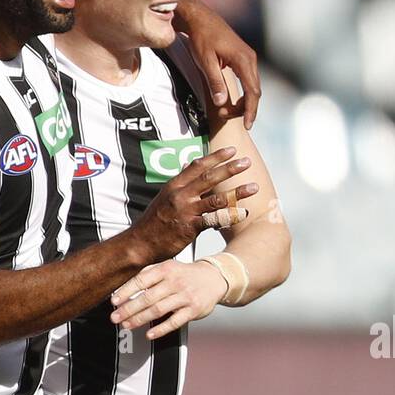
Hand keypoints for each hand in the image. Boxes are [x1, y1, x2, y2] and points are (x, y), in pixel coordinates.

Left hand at [110, 259, 227, 341]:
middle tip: (115, 317)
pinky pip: (174, 322)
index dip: (126, 291)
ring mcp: (185, 296)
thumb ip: (148, 275)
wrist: (214, 278)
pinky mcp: (193, 310)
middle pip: (147, 297)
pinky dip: (160, 329)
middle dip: (129, 309)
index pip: (141, 280)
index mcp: (166, 269)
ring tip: (127, 325)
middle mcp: (175, 282)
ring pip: (158, 310)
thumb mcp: (168, 267)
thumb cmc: (185, 274)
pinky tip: (149, 334)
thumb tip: (124, 289)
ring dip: (140, 319)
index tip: (114, 301)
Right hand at [135, 146, 257, 260]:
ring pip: (216, 198)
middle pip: (209, 178)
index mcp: (174, 185)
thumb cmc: (154, 221)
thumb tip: (186, 161)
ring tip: (254, 187)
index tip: (232, 150)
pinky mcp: (189, 228)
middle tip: (247, 162)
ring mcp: (185, 211)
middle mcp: (180, 195)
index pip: (197, 165)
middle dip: (229, 168)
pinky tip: (244, 213)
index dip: (215, 157)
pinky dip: (230, 216)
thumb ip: (180, 180)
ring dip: (237, 192)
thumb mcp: (164, 196)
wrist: (140, 244)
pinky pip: (214, 220)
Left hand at [177, 0, 260, 128]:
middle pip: (255, 91)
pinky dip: (242, 94)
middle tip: (228, 118)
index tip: (246, 125)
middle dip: (244, 109)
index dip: (250, 110)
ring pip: (252, 87)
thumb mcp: (205, 61)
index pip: (253, 91)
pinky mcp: (243, 59)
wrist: (200, 19)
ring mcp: (248, 58)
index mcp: (244, 60)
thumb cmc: (201, 38)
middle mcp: (250, 59)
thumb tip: (221, 103)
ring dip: (242, 103)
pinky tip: (232, 102)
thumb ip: (215, 81)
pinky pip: (247, 81)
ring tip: (224, 112)